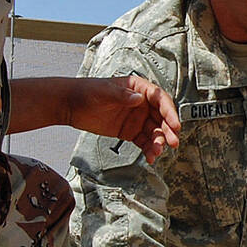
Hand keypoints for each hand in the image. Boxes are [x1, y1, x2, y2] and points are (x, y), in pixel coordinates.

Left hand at [67, 76, 181, 162]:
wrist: (71, 105)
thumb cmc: (88, 92)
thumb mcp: (104, 92)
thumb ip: (122, 95)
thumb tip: (138, 99)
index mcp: (139, 88)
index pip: (160, 100)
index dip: (170, 112)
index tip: (175, 125)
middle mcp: (142, 103)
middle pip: (161, 118)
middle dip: (168, 131)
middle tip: (173, 143)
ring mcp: (137, 119)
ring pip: (154, 132)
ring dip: (158, 142)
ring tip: (156, 152)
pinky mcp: (130, 132)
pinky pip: (144, 141)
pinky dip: (149, 149)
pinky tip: (150, 157)